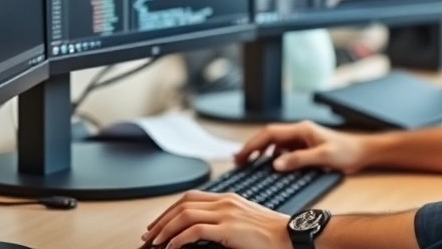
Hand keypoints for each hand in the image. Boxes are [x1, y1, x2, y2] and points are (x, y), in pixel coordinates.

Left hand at [142, 191, 290, 248]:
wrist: (291, 236)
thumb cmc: (273, 233)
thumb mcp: (245, 221)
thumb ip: (225, 221)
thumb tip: (205, 232)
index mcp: (229, 198)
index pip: (191, 198)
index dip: (171, 210)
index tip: (160, 224)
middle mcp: (225, 202)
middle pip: (183, 203)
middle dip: (162, 219)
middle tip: (150, 235)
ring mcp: (226, 213)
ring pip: (184, 215)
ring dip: (165, 229)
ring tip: (156, 242)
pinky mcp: (228, 228)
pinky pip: (194, 231)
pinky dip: (178, 239)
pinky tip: (172, 248)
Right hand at [235, 121, 367, 173]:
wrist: (363, 152)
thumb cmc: (347, 152)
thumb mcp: (323, 157)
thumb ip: (299, 160)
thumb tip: (276, 164)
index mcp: (301, 129)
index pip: (270, 133)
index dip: (253, 144)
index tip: (241, 155)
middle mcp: (299, 132)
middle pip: (269, 137)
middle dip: (252, 147)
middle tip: (238, 161)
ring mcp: (302, 139)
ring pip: (275, 144)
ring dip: (261, 152)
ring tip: (248, 163)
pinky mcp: (305, 147)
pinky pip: (284, 150)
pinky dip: (273, 157)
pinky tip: (270, 165)